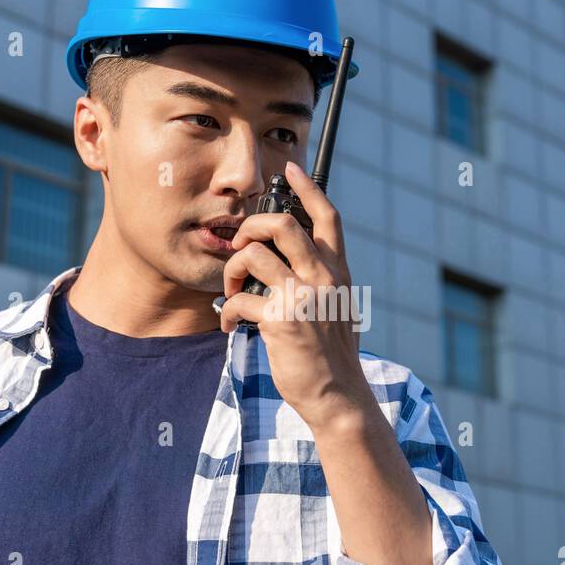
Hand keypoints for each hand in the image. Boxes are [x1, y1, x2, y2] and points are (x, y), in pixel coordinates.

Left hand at [218, 161, 373, 429]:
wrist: (337, 395)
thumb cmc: (330, 355)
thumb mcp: (335, 309)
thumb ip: (319, 282)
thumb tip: (286, 262)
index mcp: (337, 271)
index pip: (328, 217)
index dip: (308, 188)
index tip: (291, 169)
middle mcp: (323, 277)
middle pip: (282, 224)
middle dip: (250, 227)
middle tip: (240, 247)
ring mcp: (304, 296)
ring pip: (253, 255)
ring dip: (232, 271)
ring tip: (232, 291)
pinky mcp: (282, 320)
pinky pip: (239, 300)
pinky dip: (227, 312)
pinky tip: (230, 325)